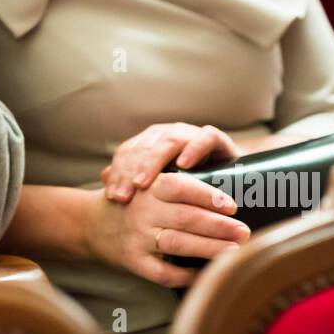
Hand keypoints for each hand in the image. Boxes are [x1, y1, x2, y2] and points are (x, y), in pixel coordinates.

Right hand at [82, 175, 249, 288]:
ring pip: (179, 245)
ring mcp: (137, 238)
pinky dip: (188, 275)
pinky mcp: (134, 261)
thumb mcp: (146, 183)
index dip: (207, 195)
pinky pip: (165, 273)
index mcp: (148, 188)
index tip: (231, 204)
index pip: (181, 187)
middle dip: (219, 225)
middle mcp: (142, 211)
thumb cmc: (131, 202)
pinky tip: (207, 273)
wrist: (90, 223)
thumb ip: (176, 184)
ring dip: (210, 248)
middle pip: (186, 217)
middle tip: (244, 231)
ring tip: (235, 250)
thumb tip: (224, 188)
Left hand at [101, 123, 238, 202]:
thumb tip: (104, 177)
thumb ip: (133, 181)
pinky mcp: (217, 139)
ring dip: (154, 161)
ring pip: (168, 140)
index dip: (118, 173)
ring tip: (144, 183)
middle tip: (125, 195)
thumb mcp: (159, 190)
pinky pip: (205, 137)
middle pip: (144, 147)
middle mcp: (168, 135)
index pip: (128, 153)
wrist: (229, 184)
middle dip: (131, 171)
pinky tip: (183, 165)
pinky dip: (194, 149)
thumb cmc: (186, 190)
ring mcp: (191, 135)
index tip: (113, 198)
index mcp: (150, 143)